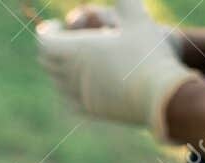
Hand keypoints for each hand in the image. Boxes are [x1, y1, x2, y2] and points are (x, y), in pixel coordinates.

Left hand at [37, 0, 194, 140]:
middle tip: (62, 38)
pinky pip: (67, 98)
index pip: (45, 40)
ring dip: (59, 67)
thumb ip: (125, 1)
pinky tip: (81, 80)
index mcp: (76, 51)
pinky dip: (69, 86)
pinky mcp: (86, 110)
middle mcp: (70, 75)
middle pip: (46, 60)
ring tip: (72, 57)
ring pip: (56, 80)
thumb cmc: (148, 54)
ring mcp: (76, 94)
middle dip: (51, 47)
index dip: (48, 30)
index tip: (56, 24)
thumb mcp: (138, 19)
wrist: (158, 96)